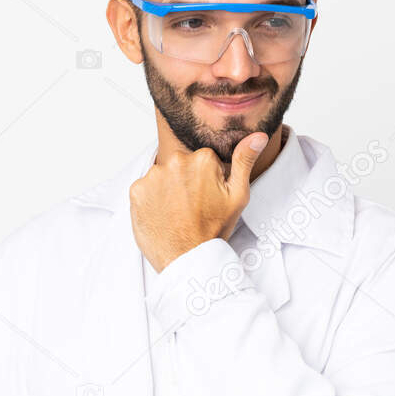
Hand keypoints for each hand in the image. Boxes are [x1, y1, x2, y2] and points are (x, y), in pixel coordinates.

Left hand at [129, 131, 268, 271]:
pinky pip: (144, 189)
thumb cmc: (212, 231)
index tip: (207, 198)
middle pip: (181, 166)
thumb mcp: (238, 196)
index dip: (206, 180)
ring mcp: (153, 175)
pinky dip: (151, 200)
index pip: (202, 161)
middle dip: (186, 182)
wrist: (187, 259)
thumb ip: (244, 161)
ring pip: (162, 177)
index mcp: (202, 158)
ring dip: (167, 191)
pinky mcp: (136, 190)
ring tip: (177, 213)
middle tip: (192, 208)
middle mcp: (175, 161)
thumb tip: (258, 136)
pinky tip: (162, 215)